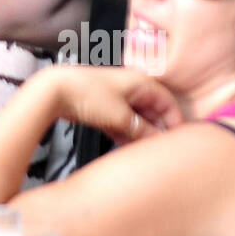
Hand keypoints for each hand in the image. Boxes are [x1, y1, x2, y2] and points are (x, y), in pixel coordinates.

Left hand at [45, 65, 184, 143]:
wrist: (55, 91)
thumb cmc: (87, 94)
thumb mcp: (120, 116)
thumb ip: (142, 130)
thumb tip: (158, 142)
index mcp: (141, 83)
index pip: (167, 102)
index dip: (175, 121)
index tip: (179, 141)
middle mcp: (132, 89)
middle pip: (153, 113)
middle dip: (157, 131)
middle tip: (161, 150)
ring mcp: (118, 99)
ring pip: (138, 120)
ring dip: (141, 136)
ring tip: (145, 152)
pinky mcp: (106, 110)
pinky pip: (123, 124)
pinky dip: (127, 135)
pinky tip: (127, 149)